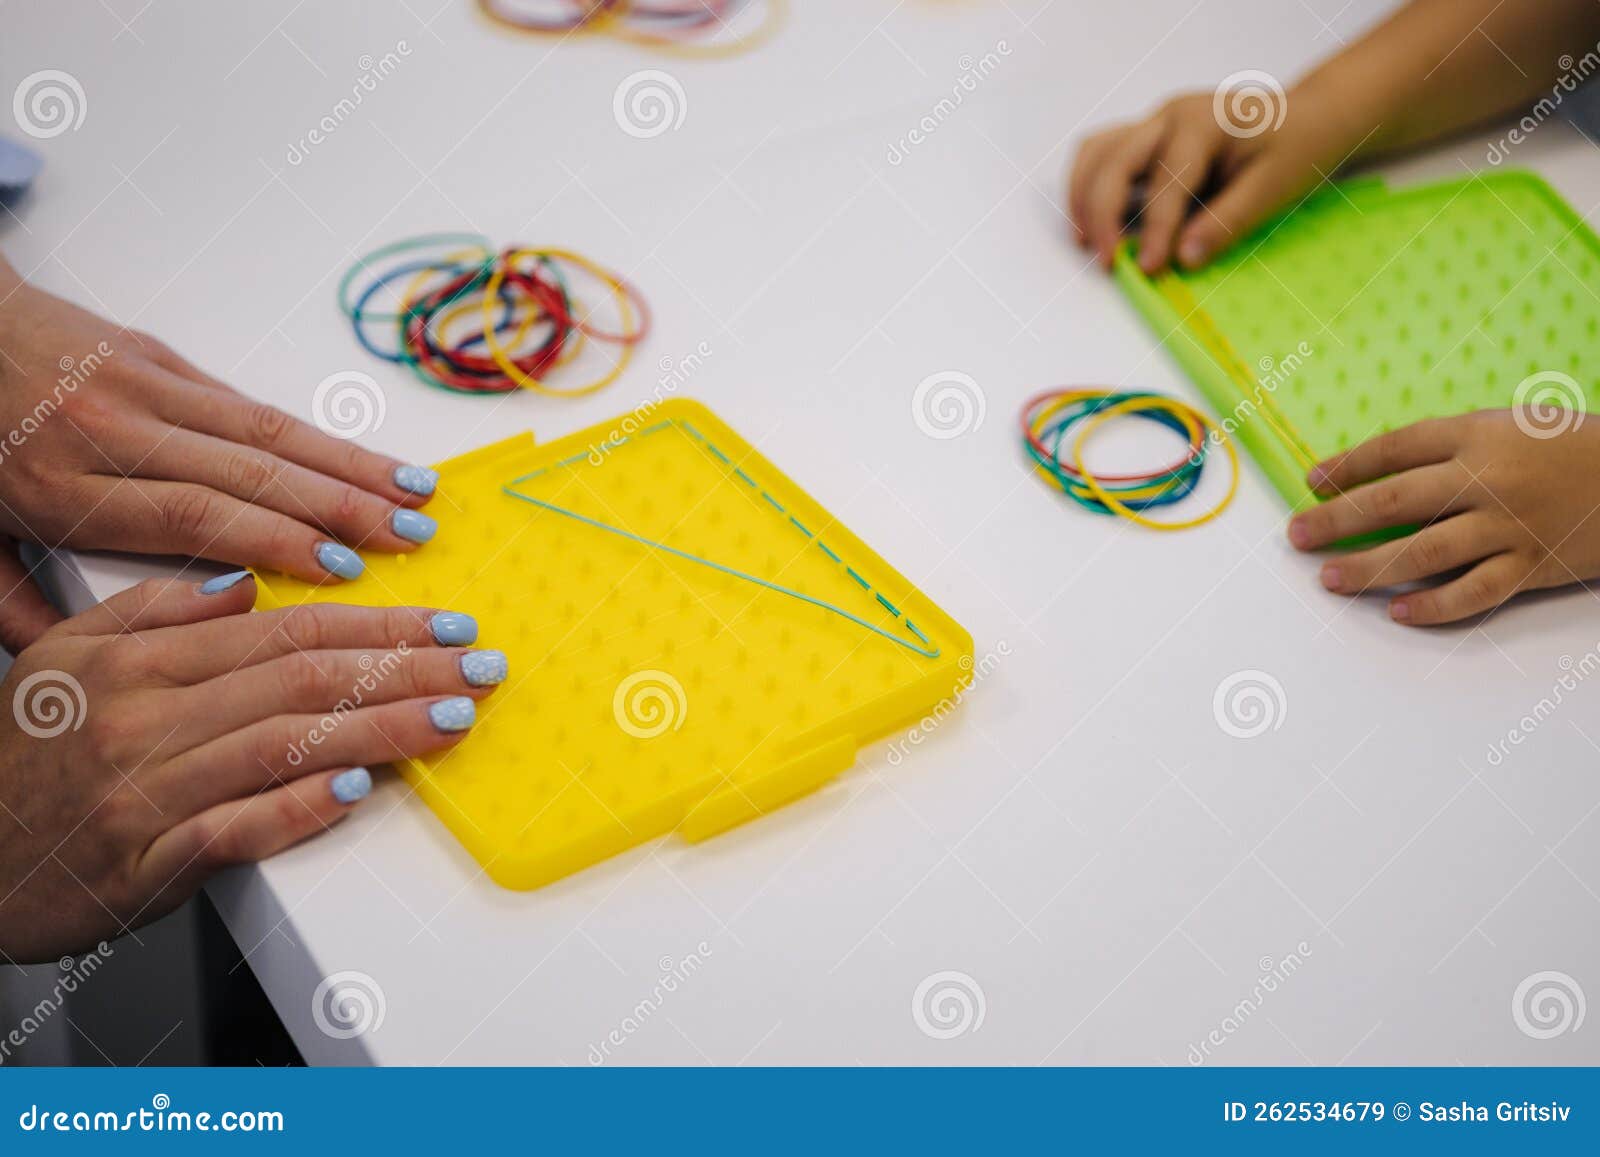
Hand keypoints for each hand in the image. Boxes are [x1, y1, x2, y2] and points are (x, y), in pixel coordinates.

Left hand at [0, 268, 442, 653]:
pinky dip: (319, 435)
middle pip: (247, 470)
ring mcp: (144, 388)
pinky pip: (253, 405)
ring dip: (351, 465)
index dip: (274, 539)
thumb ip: (20, 611)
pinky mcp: (163, 360)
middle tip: (412, 538)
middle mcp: (115, 432)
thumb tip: (92, 672)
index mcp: (64, 488)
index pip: (190, 515)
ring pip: (265, 432)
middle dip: (342, 506)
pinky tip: (369, 457)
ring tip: (418, 495)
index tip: (341, 572)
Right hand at [0, 572, 505, 962]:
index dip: (377, 622)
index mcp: (138, 660)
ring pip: (287, 744)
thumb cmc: (30, 758)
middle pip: (303, 679)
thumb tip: (247, 585)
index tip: (445, 621)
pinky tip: (358, 788)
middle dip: (405, 668)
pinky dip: (300, 807)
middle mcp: (147, 717)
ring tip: (453, 715)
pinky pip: (239, 829)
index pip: (286, 630)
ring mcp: (148, 792)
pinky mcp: (149, 861)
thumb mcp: (71, 658)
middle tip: (478, 663)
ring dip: (382, 730)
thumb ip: (159, 612)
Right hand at [1066, 84, 1364, 273]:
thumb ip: (1227, 221)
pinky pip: (1100, 153)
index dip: (1156, 229)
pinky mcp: (1145, 135)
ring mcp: (1153, 121)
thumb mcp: (1275, 187)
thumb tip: (1185, 258)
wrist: (1304, 118)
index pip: (1167, 181)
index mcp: (1204, 122)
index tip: (1148, 270)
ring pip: (1096, 153)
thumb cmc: (1296, 150)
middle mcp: (1170, 114)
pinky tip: (1089, 220)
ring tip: (1087, 243)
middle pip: (1116, 162)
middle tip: (1107, 262)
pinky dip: (1086, 185)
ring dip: (1082, 199)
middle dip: (1103, 215)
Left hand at [1288, 411, 1599, 625]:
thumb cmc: (1570, 448)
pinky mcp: (1531, 566)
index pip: (1396, 449)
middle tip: (1296, 536)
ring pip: (1424, 553)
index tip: (1312, 482)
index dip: (1349, 466)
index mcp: (1478, 435)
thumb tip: (1383, 471)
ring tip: (1328, 578)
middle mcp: (1487, 480)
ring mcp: (1508, 526)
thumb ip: (1453, 445)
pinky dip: (1435, 606)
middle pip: (1394, 501)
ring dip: (1369, 568)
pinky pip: (1475, 592)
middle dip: (1337, 520)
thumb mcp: (1511, 425)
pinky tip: (1398, 613)